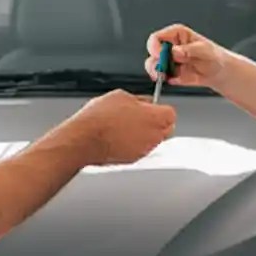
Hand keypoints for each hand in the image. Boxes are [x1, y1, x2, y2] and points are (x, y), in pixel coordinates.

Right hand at [61, 89, 175, 165]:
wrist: (84, 140)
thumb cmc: (101, 118)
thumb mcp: (122, 96)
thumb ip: (139, 100)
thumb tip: (143, 102)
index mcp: (156, 118)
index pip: (171, 113)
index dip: (160, 109)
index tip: (152, 106)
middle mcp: (155, 136)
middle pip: (166, 129)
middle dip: (157, 123)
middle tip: (142, 116)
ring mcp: (145, 150)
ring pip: (153, 140)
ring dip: (145, 134)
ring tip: (126, 126)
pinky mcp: (134, 159)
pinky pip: (140, 149)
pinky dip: (134, 144)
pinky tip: (120, 136)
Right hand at [145, 23, 228, 88]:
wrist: (219, 72)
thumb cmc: (214, 56)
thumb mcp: (205, 50)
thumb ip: (189, 50)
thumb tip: (175, 51)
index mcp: (176, 34)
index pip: (157, 37)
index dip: (155, 47)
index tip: (160, 56)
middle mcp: (169, 46)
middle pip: (152, 52)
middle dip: (155, 63)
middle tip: (163, 70)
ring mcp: (168, 59)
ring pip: (152, 65)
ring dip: (157, 72)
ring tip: (167, 76)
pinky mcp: (169, 72)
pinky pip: (160, 76)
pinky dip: (164, 80)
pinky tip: (176, 79)